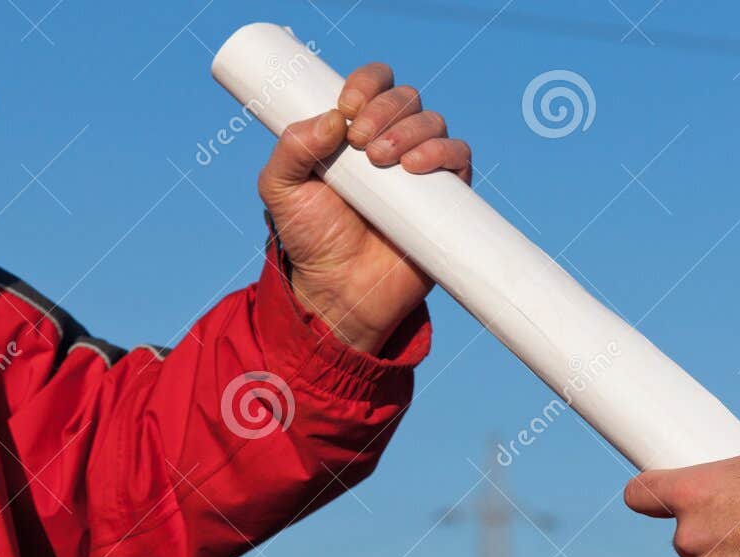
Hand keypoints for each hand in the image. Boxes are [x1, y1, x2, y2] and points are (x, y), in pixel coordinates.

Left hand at [257, 63, 471, 352]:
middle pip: (406, 98)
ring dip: (410, 130)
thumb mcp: (280, 190)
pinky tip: (415, 167)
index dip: (365, 83)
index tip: (345, 107)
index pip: (372, 84)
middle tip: (360, 142)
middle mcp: (393, 142)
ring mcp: (422, 170)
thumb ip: (291, 149)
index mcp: (355, 131)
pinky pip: (459, 157)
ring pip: (433, 123)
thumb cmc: (311, 240)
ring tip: (382, 161)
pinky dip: (444, 151)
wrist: (341, 291)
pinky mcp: (447, 198)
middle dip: (384, 110)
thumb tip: (331, 119)